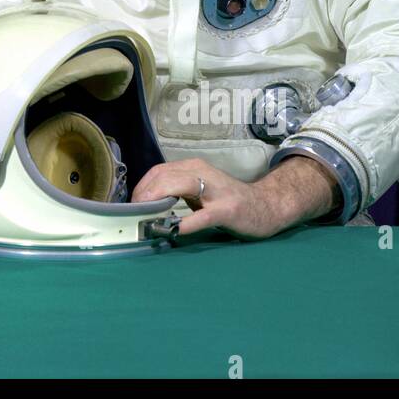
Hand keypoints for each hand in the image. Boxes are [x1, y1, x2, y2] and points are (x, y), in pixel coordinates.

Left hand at [131, 158, 286, 240]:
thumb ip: (177, 191)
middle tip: (134, 213)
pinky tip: (176, 230)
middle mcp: (202, 172)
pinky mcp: (227, 210)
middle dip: (145, 194)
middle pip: (165, 176)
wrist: (266, 206)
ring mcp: (216, 191)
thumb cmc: (228, 199)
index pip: (158, 171)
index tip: (132, 204)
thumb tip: (148, 203)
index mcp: (193, 167)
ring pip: (180, 186)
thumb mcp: (200, 190)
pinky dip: (187, 223)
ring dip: (158, 200)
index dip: (141, 187)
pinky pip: (203, 216)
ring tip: (146, 217)